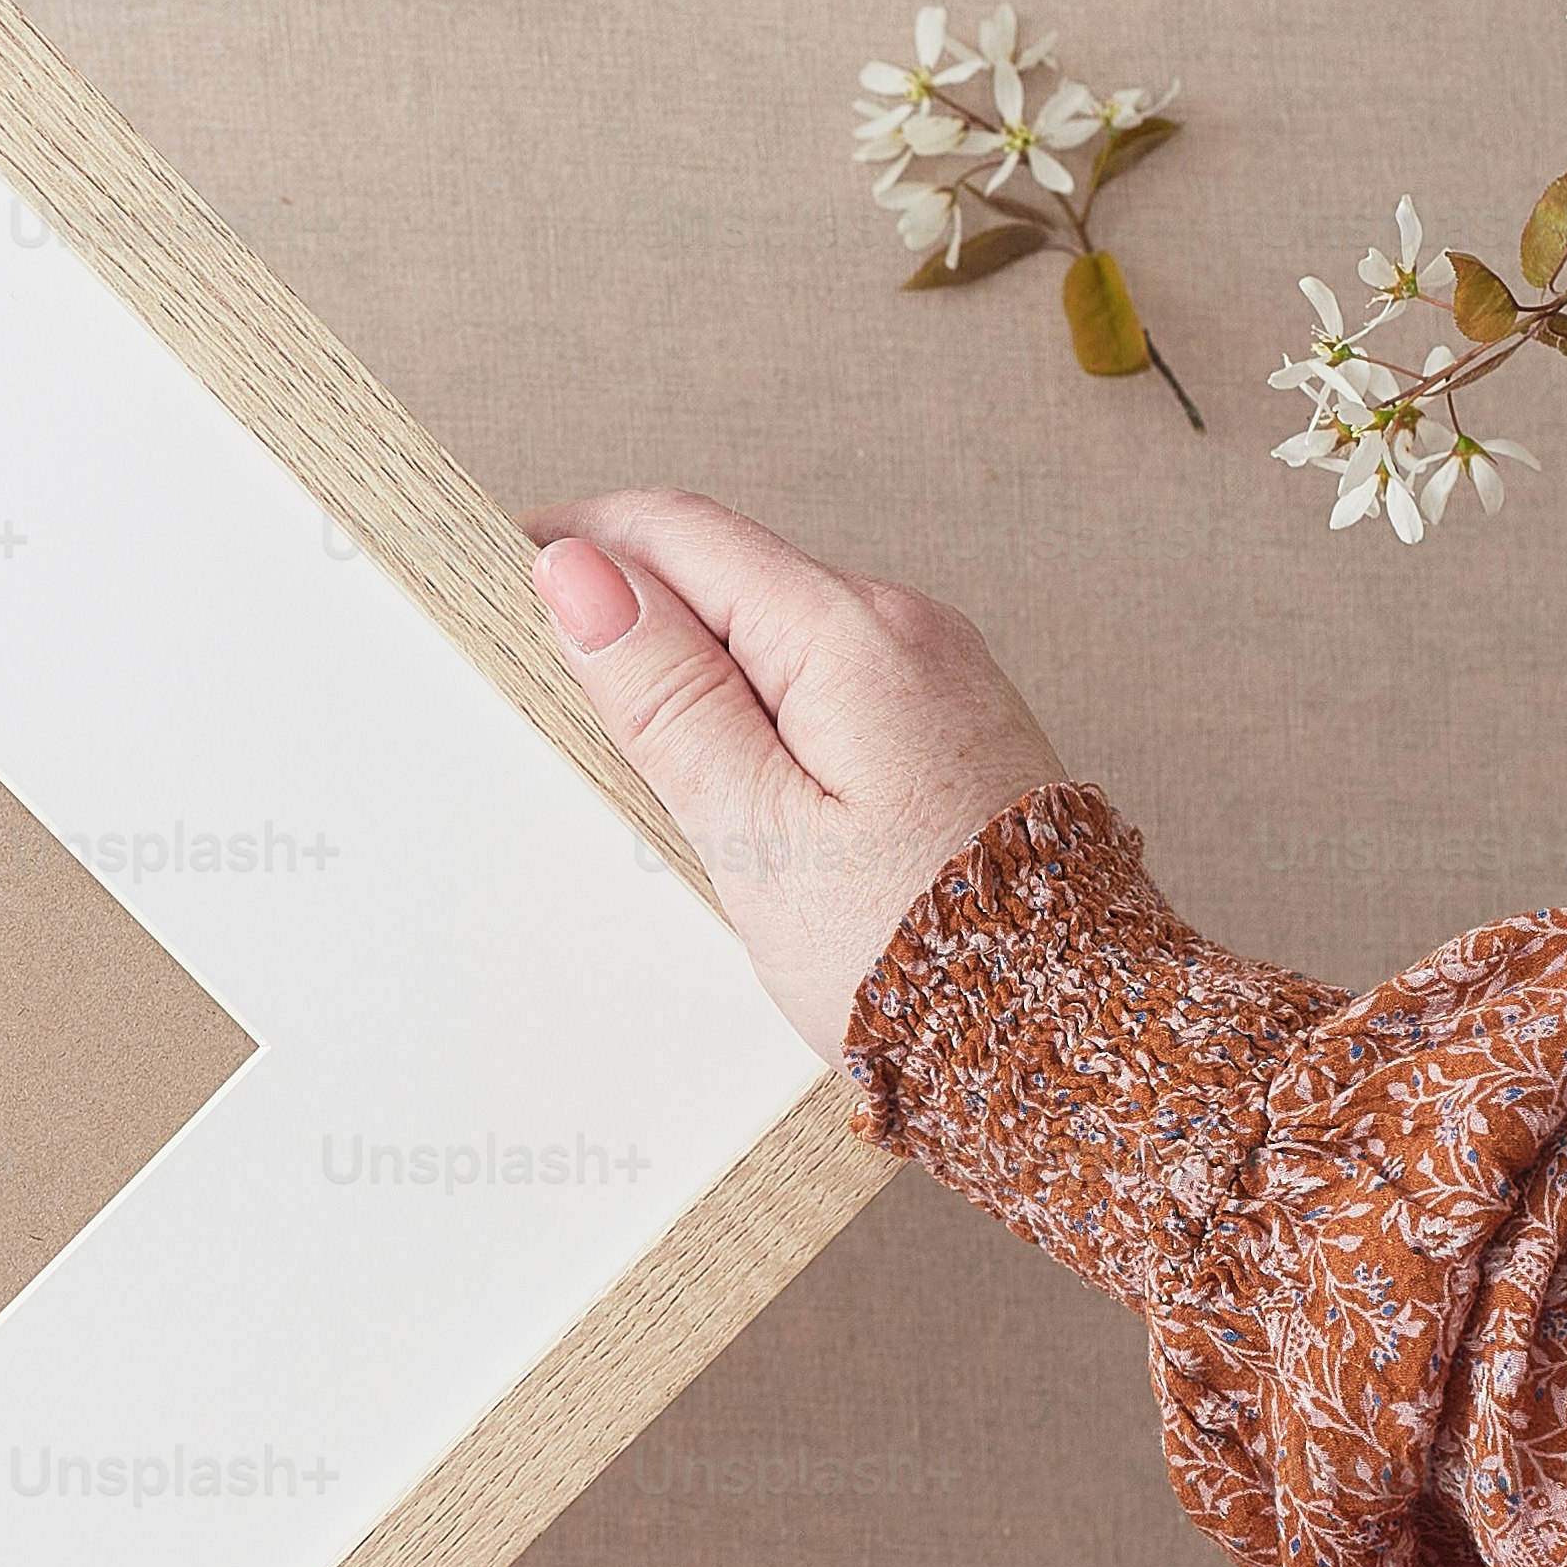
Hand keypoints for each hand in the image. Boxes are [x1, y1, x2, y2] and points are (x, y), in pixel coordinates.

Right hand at [527, 491, 1068, 1055]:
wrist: (1064, 1035)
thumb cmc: (908, 953)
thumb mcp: (754, 830)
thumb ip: (664, 694)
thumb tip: (581, 573)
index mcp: (850, 635)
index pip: (681, 531)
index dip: (579, 541)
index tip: (502, 580)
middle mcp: (905, 627)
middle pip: (729, 570)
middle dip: (632, 606)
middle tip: (547, 685)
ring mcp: (938, 673)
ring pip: (775, 625)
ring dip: (693, 662)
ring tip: (634, 753)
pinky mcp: (950, 725)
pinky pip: (827, 677)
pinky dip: (758, 703)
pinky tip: (732, 781)